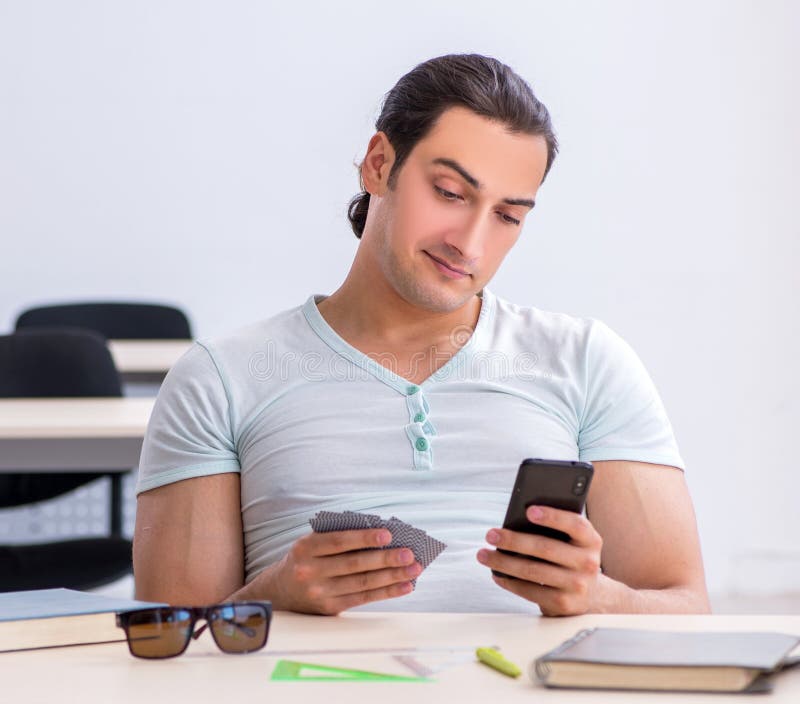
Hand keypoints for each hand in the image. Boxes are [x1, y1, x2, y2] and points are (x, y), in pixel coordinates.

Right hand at [250, 528, 421, 614]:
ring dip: (392, 576)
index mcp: (305, 548)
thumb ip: (338, 537)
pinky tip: (404, 586)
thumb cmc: (305, 559)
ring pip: (363, 583)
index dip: (364, 538)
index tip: (388, 535)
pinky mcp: (330, 608)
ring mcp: (320, 593)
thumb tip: (380, 536)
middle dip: (386, 559)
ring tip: (414, 569)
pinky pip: (363, 598)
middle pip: (355, 564)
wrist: (279, 591)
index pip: (339, 541)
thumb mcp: (311, 543)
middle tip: (409, 554)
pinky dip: (386, 591)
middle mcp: (311, 571)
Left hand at [476, 505, 602, 615]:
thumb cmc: (571, 558)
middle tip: (491, 534)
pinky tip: (496, 573)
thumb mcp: (573, 541)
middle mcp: (589, 563)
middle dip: (514, 540)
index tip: (529, 510)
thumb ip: (556, 529)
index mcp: (591, 540)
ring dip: (503, 562)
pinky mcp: (564, 604)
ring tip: (484, 554)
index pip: (574, 524)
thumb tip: (517, 521)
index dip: (552, 516)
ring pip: (533, 570)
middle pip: (545, 548)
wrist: (591, 595)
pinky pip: (530, 591)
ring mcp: (578, 586)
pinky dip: (510, 582)